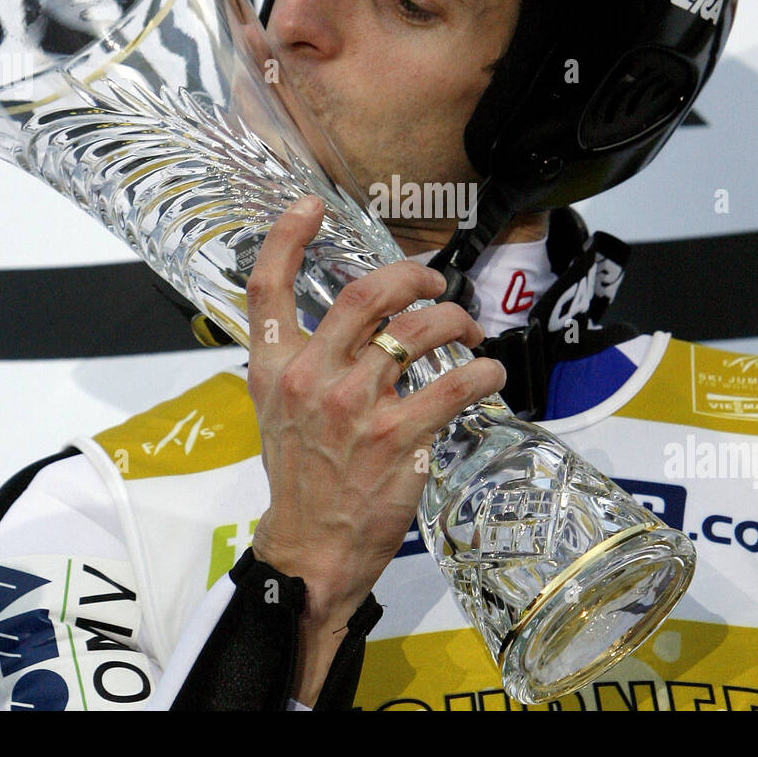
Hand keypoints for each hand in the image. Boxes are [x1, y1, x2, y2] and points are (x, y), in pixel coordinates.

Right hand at [243, 195, 505, 700]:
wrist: (310, 550)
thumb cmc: (300, 477)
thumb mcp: (276, 411)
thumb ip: (300, 362)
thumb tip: (351, 326)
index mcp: (275, 367)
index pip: (267, 288)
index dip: (287, 237)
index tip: (310, 206)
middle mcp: (311, 377)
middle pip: (368, 294)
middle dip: (413, 276)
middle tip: (435, 284)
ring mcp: (355, 406)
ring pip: (419, 331)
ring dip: (456, 322)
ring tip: (470, 332)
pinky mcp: (399, 437)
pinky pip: (456, 384)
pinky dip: (484, 372)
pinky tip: (490, 374)